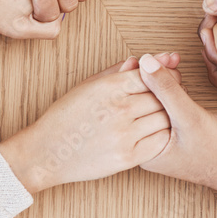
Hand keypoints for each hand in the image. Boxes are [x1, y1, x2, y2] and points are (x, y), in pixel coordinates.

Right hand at [0, 54, 180, 193]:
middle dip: (169, 94)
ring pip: (164, 119)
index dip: (163, 75)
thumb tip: (142, 59)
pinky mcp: (127, 158)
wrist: (46, 152)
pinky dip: (161, 136)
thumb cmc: (66, 116)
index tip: (169, 76)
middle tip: (169, 96)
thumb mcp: (88, 85)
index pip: (151, 74)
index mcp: (108, 87)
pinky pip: (159, 142)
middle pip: (162, 96)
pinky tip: (153, 133)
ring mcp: (124, 135)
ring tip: (160, 114)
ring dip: (167, 116)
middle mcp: (118, 109)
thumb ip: (117, 71)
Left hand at [135, 54, 216, 199]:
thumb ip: (167, 90)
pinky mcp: (174, 130)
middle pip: (139, 101)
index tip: (155, 58)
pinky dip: (170, 88)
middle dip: (151, 75)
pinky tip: (177, 75)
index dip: (140, 76)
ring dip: (162, 79)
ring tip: (173, 62)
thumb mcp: (191, 118)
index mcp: (142, 149)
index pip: (131, 106)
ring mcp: (160, 137)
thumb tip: (145, 62)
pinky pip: (165, 103)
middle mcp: (147, 144)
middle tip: (168, 57)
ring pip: (153, 100)